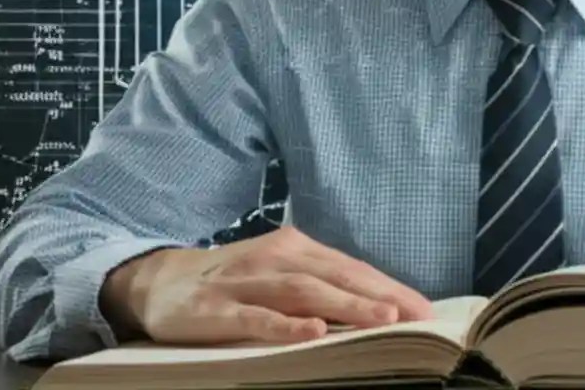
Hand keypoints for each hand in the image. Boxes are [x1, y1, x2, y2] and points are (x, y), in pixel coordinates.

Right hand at [99, 225, 434, 344]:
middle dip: (379, 296)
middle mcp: (276, 258)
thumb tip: (381, 308)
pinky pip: (255, 318)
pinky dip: (285, 325)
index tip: (426, 310)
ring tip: (381, 320)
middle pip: (335, 276)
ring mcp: (245, 282)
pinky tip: (311, 333)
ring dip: (345, 306)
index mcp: (297, 249)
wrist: (158, 280)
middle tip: (416, 316)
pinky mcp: (216, 309)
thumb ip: (321, 287)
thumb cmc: (235, 282)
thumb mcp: (280, 275)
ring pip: (303, 293)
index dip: (390, 287)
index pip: (352, 269)